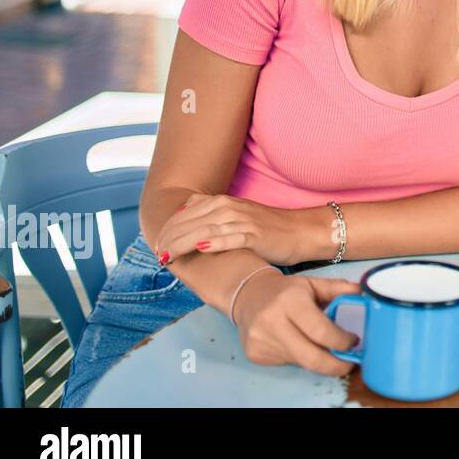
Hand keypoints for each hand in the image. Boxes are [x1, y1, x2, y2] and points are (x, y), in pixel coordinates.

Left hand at [155, 193, 318, 265]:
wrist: (301, 231)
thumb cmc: (268, 228)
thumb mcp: (237, 214)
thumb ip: (211, 212)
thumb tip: (184, 211)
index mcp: (223, 202)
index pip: (184, 213)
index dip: (167, 229)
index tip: (156, 245)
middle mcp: (230, 208)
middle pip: (190, 221)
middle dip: (169, 238)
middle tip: (157, 255)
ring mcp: (243, 221)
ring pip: (205, 230)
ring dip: (183, 243)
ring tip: (167, 256)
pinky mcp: (256, 235)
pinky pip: (231, 237)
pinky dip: (214, 242)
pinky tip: (200, 248)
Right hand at [232, 271, 361, 375]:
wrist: (249, 295)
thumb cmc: (287, 290)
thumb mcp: (313, 283)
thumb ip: (339, 289)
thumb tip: (367, 293)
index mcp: (290, 300)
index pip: (321, 331)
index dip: (341, 342)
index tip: (354, 342)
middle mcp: (272, 321)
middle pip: (311, 357)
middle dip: (335, 365)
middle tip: (349, 363)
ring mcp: (260, 340)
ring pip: (300, 362)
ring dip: (319, 360)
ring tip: (326, 350)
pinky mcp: (254, 354)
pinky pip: (287, 363)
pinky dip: (300, 358)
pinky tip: (299, 344)